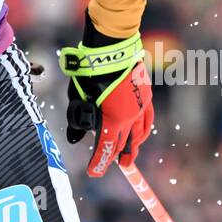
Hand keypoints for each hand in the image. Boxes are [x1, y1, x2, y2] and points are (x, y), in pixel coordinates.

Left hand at [61, 12, 153, 176]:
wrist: (111, 49)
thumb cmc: (91, 73)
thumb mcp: (78, 98)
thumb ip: (77, 121)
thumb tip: (74, 138)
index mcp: (113, 120)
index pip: (106, 148)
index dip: (99, 163)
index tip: (94, 172)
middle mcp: (130, 117)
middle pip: (124, 143)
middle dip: (118, 156)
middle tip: (120, 166)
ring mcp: (141, 107)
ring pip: (139, 133)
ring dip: (134, 145)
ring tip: (131, 154)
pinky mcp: (146, 96)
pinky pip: (147, 119)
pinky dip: (143, 129)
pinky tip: (142, 132)